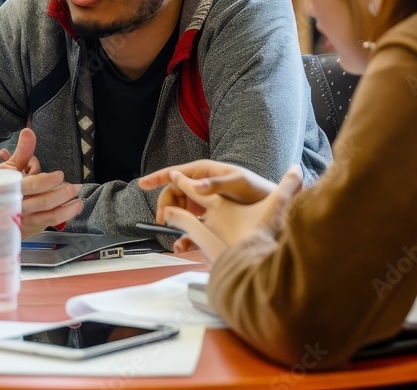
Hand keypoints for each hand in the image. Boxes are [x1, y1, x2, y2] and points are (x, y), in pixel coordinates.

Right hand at [0, 128, 81, 237]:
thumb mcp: (8, 168)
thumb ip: (22, 152)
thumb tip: (29, 131)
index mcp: (9, 189)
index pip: (32, 186)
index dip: (48, 180)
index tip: (60, 175)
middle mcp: (15, 207)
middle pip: (43, 202)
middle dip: (62, 194)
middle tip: (75, 188)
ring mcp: (21, 221)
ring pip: (47, 218)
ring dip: (66, 211)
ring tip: (79, 203)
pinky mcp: (26, 231)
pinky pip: (45, 226)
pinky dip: (59, 219)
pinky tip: (69, 212)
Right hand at [140, 160, 279, 224]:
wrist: (274, 207)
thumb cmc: (258, 190)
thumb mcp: (238, 184)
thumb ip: (216, 184)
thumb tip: (193, 185)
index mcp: (204, 172)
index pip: (175, 173)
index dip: (157, 178)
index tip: (142, 184)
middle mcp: (201, 185)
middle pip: (175, 193)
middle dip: (166, 206)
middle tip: (163, 221)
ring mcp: (205, 200)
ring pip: (181, 209)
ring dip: (175, 220)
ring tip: (174, 234)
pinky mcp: (210, 215)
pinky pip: (192, 222)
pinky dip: (186, 232)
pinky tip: (184, 244)